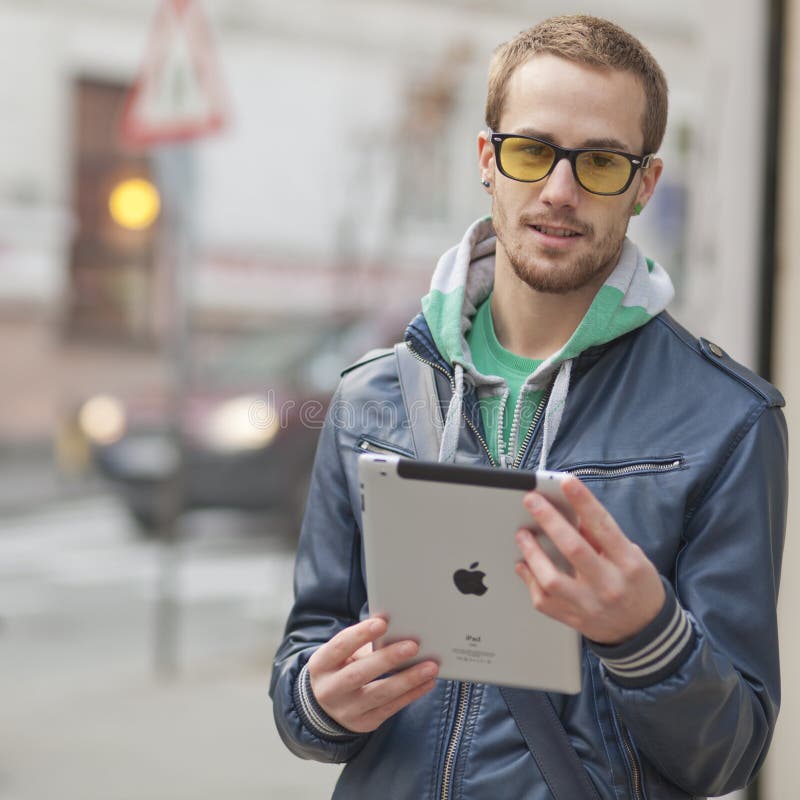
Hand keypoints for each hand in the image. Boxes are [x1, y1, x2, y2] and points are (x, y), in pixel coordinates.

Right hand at [307, 617, 438, 732]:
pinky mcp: (364, 723)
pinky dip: (411, 694)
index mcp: (321, 664)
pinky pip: (391, 708)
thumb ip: (363, 642)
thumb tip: (395, 626)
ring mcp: (346, 710)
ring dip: (408, 680)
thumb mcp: (342, 654)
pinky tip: (427, 682)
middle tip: (413, 646)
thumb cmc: (341, 667)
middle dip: (388, 659)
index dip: (361, 634)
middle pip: (359, 674)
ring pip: (379, 694)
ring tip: (430, 667)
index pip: (340, 647)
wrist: (326, 706)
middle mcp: (329, 690)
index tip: (383, 623)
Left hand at [515, 477, 664, 643]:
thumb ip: (603, 537)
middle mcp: (609, 585)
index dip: (583, 502)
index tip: (566, 482)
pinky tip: (524, 564)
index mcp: (628, 564)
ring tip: (523, 534)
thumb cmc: (636, 585)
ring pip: (552, 579)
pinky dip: (529, 579)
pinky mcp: (574, 619)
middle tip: (531, 500)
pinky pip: (544, 600)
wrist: (644, 630)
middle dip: (549, 520)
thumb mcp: (633, 556)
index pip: (603, 526)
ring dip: (533, 552)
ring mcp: (589, 605)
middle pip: (573, 549)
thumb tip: (572, 513)